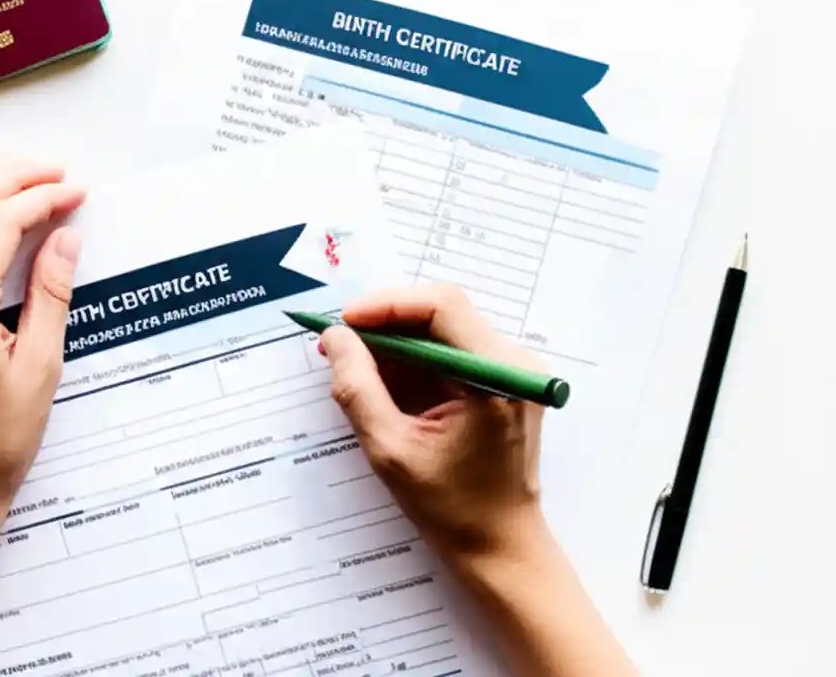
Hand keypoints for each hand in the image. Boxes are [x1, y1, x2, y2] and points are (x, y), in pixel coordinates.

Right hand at [320, 284, 549, 565]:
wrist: (500, 545)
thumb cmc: (452, 509)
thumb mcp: (391, 450)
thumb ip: (358, 389)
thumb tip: (336, 338)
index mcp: (496, 379)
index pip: (442, 307)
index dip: (386, 306)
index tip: (344, 323)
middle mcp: (515, 364)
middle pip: (443, 312)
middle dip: (386, 324)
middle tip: (340, 344)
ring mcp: (514, 371)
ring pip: (445, 329)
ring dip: (398, 342)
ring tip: (356, 367)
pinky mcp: (504, 381)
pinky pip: (453, 350)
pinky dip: (415, 359)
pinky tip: (386, 382)